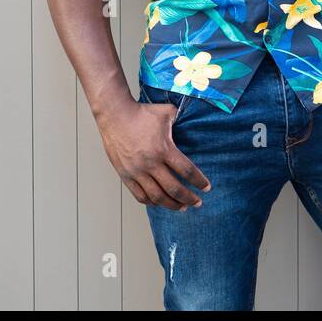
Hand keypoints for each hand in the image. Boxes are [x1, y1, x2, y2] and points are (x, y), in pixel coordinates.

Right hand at [96, 96, 210, 209]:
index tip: (206, 188)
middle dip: (189, 198)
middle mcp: (151, 163)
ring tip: (181, 207)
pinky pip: (140, 195)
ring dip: (172, 205)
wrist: (115, 115)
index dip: (199, 182)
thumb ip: (182, 119)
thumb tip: (193, 119)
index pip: (187, 171)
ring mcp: (137, 171)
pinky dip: (151, 202)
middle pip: (174, 189)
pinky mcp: (125, 175)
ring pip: (157, 197)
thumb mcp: (167, 112)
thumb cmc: (141, 113)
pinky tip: (159, 203)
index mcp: (164, 149)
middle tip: (197, 203)